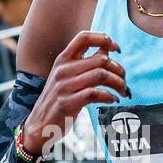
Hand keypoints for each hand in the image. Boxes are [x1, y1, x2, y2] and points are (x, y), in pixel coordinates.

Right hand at [21, 30, 128, 157]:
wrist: (39, 125)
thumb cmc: (57, 100)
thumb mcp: (66, 76)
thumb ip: (85, 63)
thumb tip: (107, 49)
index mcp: (63, 59)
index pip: (84, 37)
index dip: (104, 38)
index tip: (117, 49)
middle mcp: (63, 70)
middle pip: (101, 60)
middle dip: (119, 70)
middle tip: (124, 81)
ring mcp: (64, 86)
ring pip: (101, 75)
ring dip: (118, 83)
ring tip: (123, 91)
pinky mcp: (68, 103)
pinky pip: (95, 93)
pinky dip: (109, 96)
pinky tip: (113, 100)